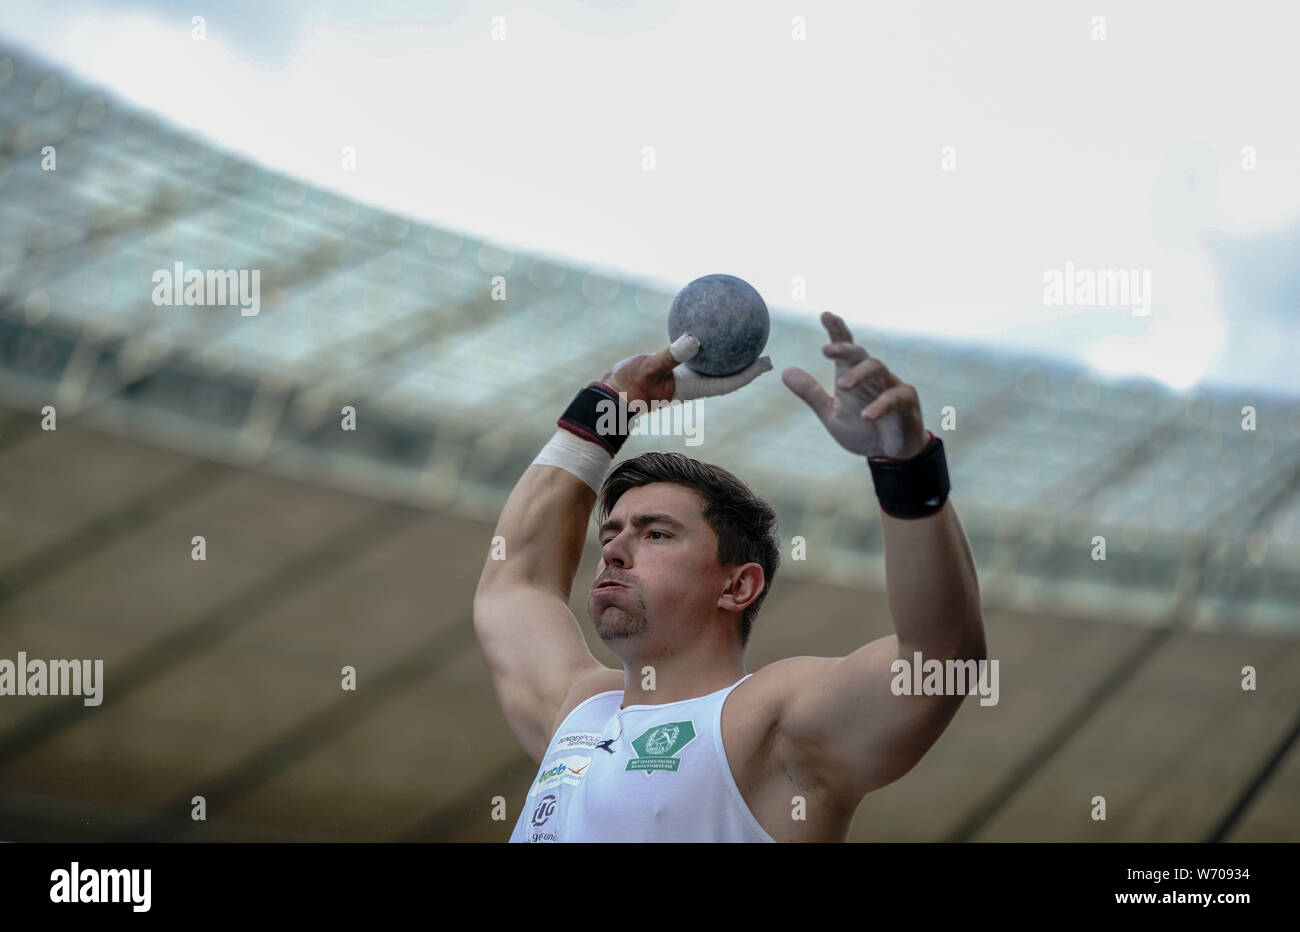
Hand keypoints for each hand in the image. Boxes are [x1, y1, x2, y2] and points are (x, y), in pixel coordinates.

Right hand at [601, 333, 772, 404]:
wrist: (610, 395)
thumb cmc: (629, 385)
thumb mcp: (650, 367)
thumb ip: (672, 355)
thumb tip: (695, 339)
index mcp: (693, 388)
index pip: (729, 381)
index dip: (750, 373)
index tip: (768, 363)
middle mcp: (692, 384)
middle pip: (727, 374)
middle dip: (746, 364)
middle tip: (764, 350)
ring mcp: (682, 378)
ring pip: (711, 365)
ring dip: (726, 355)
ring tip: (740, 338)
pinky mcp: (671, 370)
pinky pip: (692, 354)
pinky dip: (700, 343)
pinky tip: (700, 327)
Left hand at [781, 312, 927, 458]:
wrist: (888, 454)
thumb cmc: (862, 429)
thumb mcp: (830, 414)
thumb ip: (811, 393)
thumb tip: (785, 372)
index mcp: (852, 375)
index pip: (846, 347)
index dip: (837, 330)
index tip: (825, 315)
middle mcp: (872, 376)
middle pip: (861, 354)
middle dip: (845, 348)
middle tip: (826, 350)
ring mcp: (891, 386)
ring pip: (878, 368)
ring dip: (859, 374)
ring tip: (841, 385)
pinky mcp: (906, 402)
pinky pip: (894, 398)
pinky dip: (880, 406)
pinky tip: (866, 416)